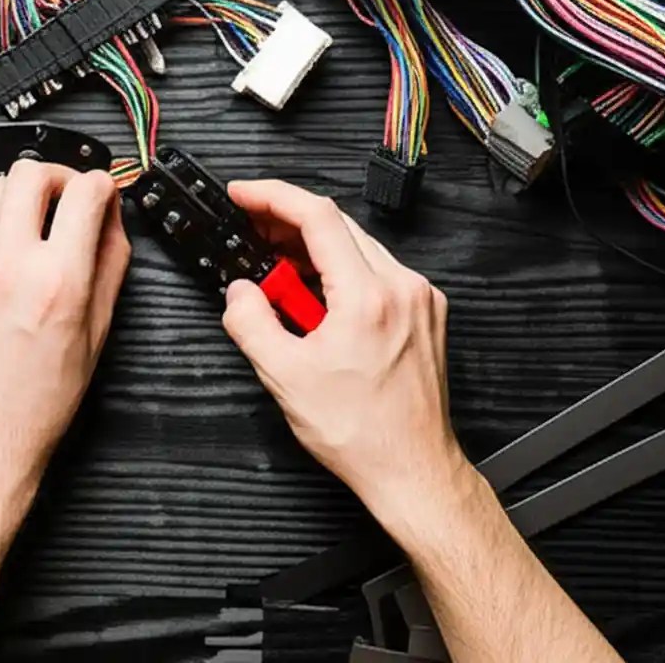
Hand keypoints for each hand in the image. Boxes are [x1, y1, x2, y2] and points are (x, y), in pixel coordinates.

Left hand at [0, 160, 129, 522]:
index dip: (101, 185)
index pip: (85, 193)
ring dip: (14, 192)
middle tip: (63, 197)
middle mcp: (11, 267)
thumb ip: (110, 268)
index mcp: (59, 281)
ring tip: (24, 217)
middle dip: (57, 176)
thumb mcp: (96, 334)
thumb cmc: (38, 401)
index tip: (100, 193)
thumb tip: (112, 222)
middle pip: (31, 174)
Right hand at [220, 180, 466, 522]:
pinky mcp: (425, 315)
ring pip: (358, 249)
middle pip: (339, 227)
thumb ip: (251, 323)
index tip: (243, 194)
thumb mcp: (285, 377)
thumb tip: (239, 293)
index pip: (317, 217)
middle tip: (252, 233)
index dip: (272, 197)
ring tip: (278, 274)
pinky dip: (340, 274)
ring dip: (314, 251)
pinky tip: (315, 297)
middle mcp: (402, 289)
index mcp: (368, 297)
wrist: (412, 469)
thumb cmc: (361, 433)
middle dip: (288, 224)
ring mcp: (419, 300)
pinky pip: (376, 273)